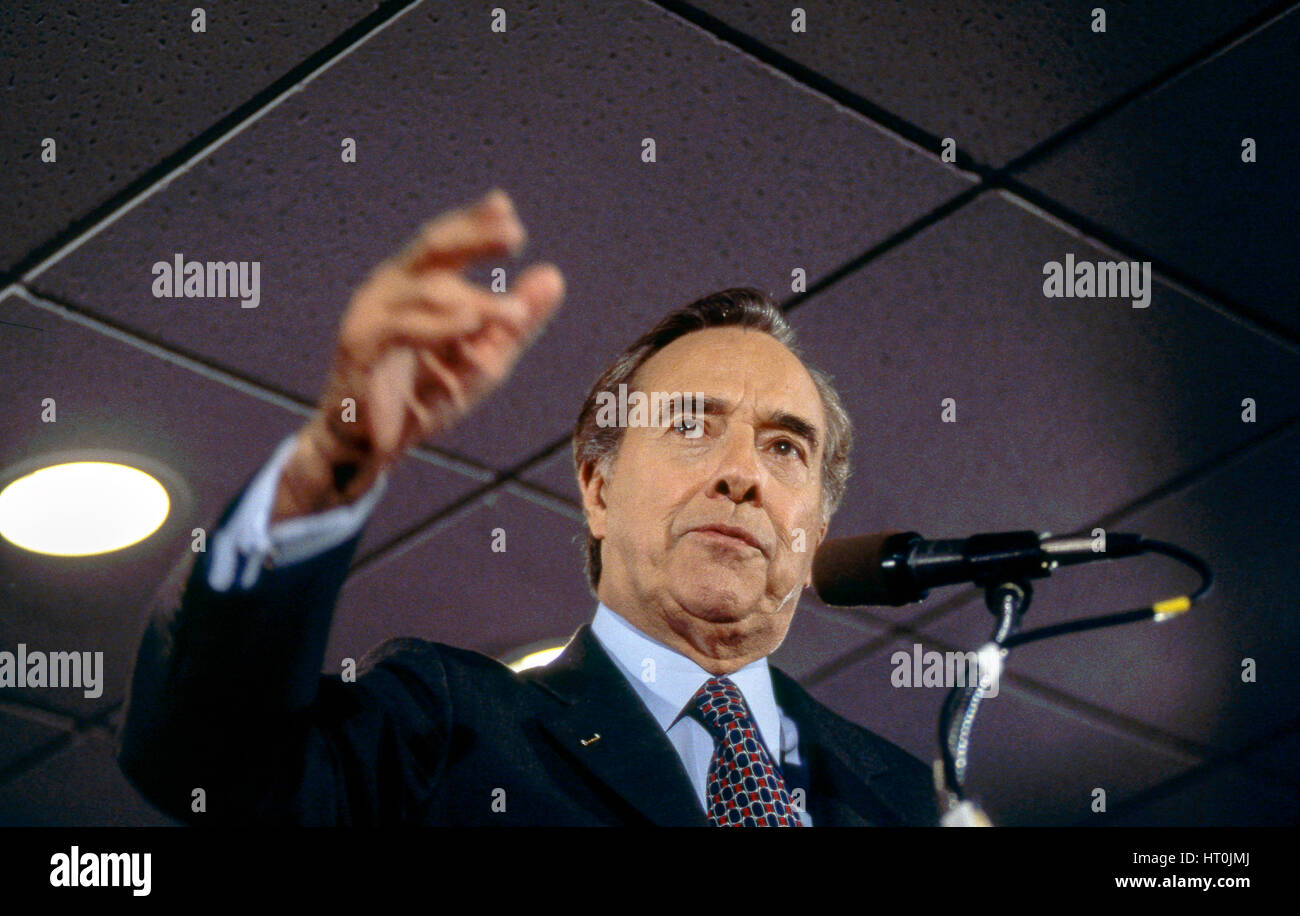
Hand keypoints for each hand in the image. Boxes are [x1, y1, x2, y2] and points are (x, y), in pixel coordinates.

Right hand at [273, 189, 563, 520]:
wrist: (373, 444)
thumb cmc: (425, 393)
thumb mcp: (484, 357)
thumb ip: (515, 321)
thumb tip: (553, 275)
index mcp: (417, 283)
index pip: (447, 242)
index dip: (474, 222)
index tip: (505, 207)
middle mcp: (390, 289)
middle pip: (432, 249)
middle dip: (472, 238)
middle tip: (513, 234)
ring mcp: (371, 315)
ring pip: (427, 293)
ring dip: (475, 304)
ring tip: (515, 315)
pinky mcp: (360, 349)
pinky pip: (401, 329)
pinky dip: (437, 326)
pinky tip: (469, 324)